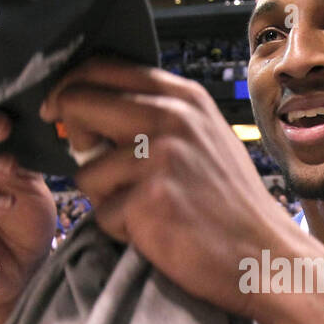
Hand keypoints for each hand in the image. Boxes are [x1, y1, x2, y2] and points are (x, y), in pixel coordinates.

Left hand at [40, 57, 309, 321]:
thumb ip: (157, 114)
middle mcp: (171, 117)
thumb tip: (88, 104)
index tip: (57, 109)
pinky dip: (121, 230)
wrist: (265, 256)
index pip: (101, 68)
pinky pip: (102, 213)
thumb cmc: (230, 204)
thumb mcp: (204, 137)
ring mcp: (159, 157)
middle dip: (72, 136)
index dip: (69, 88)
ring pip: (85, 170)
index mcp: (183, 97)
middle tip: (93, 164)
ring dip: (104, 198)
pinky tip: (157, 233)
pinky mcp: (148, 199)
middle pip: (77, 103)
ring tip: (147, 211)